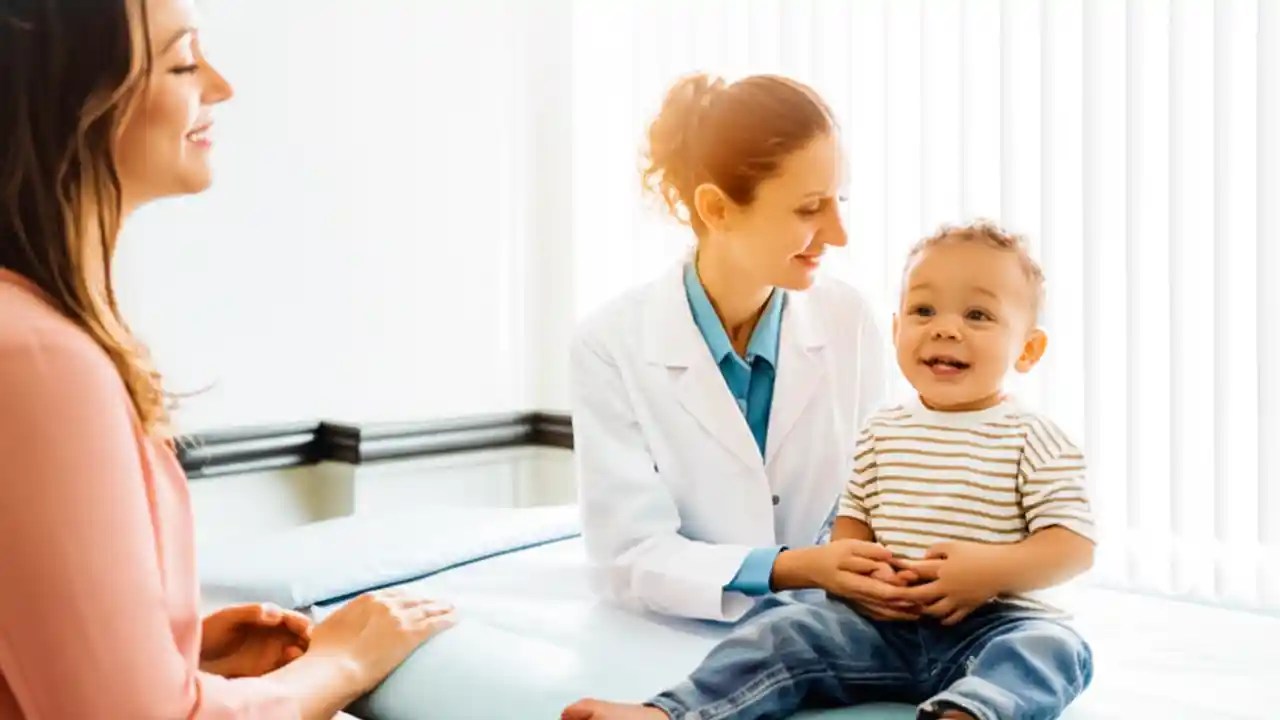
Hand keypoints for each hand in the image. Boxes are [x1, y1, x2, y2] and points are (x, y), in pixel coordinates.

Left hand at [200, 603, 311, 677]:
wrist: (192, 656)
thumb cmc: (211, 630)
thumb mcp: (229, 616)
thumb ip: (252, 612)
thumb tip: (276, 613)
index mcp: (268, 618)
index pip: (292, 619)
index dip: (301, 622)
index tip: (306, 628)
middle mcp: (273, 635)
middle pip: (300, 636)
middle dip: (308, 639)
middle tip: (310, 643)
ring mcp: (271, 653)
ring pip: (296, 652)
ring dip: (302, 653)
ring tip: (297, 653)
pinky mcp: (266, 670)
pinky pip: (285, 668)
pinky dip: (291, 666)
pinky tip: (288, 662)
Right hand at [306, 589, 456, 692]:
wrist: (334, 669)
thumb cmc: (324, 656)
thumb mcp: (325, 631)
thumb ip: (335, 626)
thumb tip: (323, 631)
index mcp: (366, 601)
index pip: (393, 595)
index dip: (406, 598)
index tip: (413, 600)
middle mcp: (386, 604)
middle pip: (413, 599)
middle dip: (426, 601)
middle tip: (437, 603)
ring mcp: (400, 618)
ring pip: (428, 608)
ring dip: (442, 607)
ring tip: (452, 608)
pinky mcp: (412, 634)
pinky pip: (437, 623)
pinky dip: (448, 619)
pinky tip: (457, 619)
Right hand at [779, 541, 921, 620]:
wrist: (814, 569)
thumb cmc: (833, 554)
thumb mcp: (850, 547)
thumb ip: (870, 554)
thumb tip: (890, 557)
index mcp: (857, 583)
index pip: (885, 591)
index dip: (903, 592)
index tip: (920, 589)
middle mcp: (860, 598)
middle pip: (889, 605)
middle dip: (909, 605)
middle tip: (929, 602)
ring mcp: (860, 604)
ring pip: (885, 613)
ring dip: (904, 613)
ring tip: (923, 611)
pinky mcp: (860, 605)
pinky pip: (879, 615)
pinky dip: (893, 616)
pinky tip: (906, 615)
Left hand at [894, 541, 1012, 624]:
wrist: (1005, 569)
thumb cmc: (979, 553)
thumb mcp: (955, 546)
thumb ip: (936, 550)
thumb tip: (923, 558)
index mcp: (942, 569)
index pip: (916, 570)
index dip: (901, 569)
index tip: (890, 570)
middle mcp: (946, 587)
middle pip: (919, 595)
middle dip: (903, 596)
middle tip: (891, 597)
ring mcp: (957, 600)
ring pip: (934, 611)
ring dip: (922, 609)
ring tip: (914, 607)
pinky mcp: (968, 607)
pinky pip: (952, 619)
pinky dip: (942, 620)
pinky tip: (937, 617)